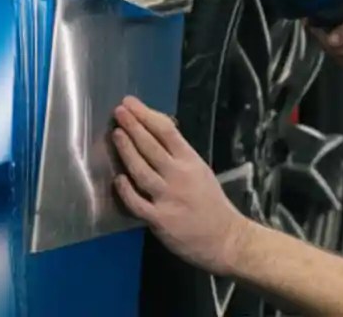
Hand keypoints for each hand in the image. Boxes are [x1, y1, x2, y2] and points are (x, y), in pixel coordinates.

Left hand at [110, 96, 249, 275]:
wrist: (226, 239)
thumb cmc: (211, 203)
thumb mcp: (200, 170)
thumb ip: (179, 154)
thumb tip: (154, 130)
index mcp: (191, 161)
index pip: (166, 131)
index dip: (146, 114)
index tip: (130, 103)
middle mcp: (179, 176)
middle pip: (151, 146)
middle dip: (133, 126)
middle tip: (119, 111)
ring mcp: (168, 198)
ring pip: (142, 171)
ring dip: (127, 151)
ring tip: (116, 135)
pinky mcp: (160, 220)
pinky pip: (137, 203)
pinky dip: (126, 190)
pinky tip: (118, 179)